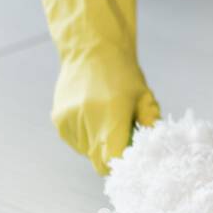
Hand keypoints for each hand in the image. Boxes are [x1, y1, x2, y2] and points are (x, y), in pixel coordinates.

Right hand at [34, 0, 160, 173]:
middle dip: (112, 155)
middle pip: (98, 160)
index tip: (131, 156)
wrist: (92, 48)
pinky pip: (75, 141)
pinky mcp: (58, 120)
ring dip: (98, 144)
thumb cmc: (124, 73)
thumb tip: (154, 150)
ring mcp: (69, 121)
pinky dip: (86, 136)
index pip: (112, 161)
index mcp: (111, 116)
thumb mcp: (144, 98)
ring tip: (107, 119)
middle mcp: (86, 121)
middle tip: (123, 135)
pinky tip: (93, 115)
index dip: (123, 164)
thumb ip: (151, 125)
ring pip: (86, 151)